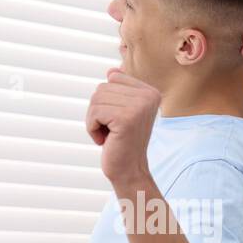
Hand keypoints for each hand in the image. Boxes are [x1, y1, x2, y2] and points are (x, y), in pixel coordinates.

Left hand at [86, 68, 159, 186]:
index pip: (113, 78)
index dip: (107, 100)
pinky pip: (94, 113)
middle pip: (102, 88)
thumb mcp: (122, 111)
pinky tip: (106, 140)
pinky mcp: (126, 118)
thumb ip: (119, 90)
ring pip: (96, 99)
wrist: (130, 171)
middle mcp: (149, 96)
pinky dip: (92, 128)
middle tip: (112, 130)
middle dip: (98, 110)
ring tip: (109, 134)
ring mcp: (139, 106)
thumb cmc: (122, 142)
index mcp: (151, 92)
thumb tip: (111, 71)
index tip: (118, 119)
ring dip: (94, 120)